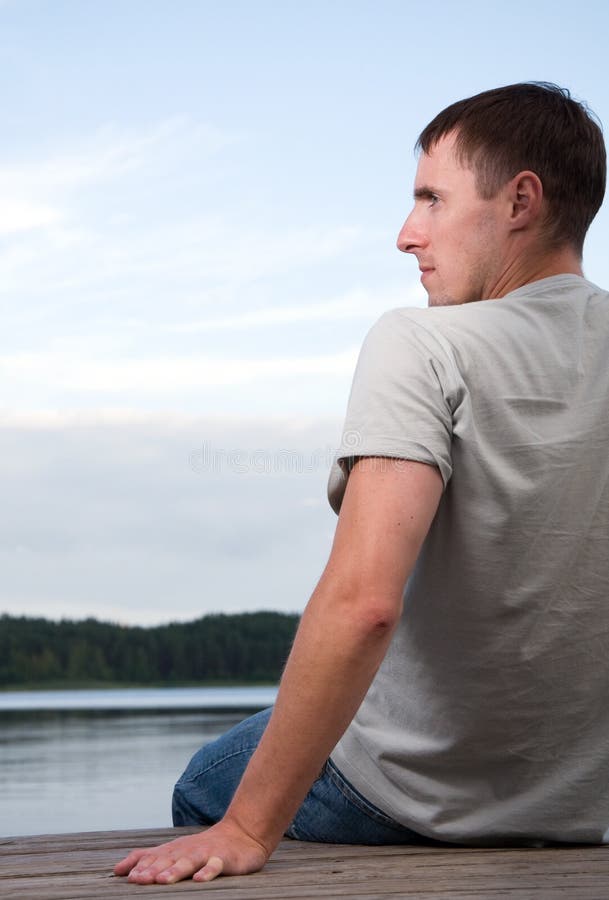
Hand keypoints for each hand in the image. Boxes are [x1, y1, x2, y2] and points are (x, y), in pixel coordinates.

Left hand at [113, 818, 269, 883]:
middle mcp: (187, 851)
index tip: (128, 877)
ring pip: (188, 862)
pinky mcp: (224, 859)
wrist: (240, 834)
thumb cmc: (201, 848)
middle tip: (139, 880)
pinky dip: (208, 871)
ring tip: (163, 880)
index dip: (141, 867)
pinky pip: (215, 865)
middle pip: (167, 860)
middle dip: (152, 870)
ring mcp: (205, 854)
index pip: (153, 857)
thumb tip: (116, 870)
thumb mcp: (173, 851)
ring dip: (175, 870)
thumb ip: (146, 858)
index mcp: (173, 851)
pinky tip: (199, 879)